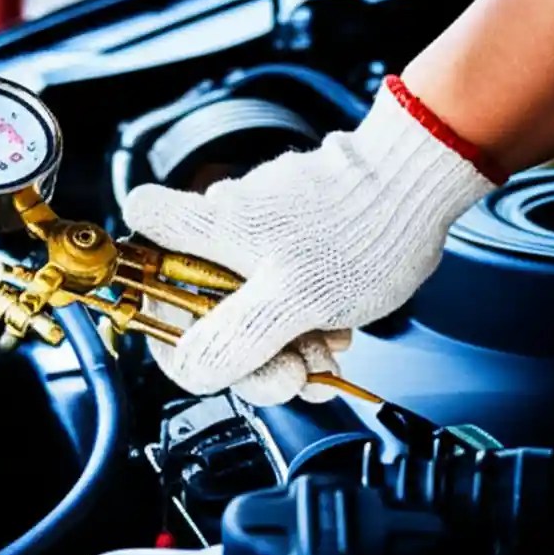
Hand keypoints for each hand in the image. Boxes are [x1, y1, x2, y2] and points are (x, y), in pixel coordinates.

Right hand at [124, 77, 496, 405]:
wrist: (416, 184)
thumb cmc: (358, 230)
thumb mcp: (292, 301)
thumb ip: (235, 339)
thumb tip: (192, 367)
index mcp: (206, 233)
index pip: (137, 263)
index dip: (153, 317)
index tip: (192, 351)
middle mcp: (220, 229)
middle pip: (201, 309)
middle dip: (246, 353)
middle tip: (291, 370)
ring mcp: (256, 234)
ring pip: (247, 308)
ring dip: (284, 344)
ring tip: (328, 348)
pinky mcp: (289, 239)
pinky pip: (279, 294)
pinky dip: (303, 321)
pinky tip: (334, 330)